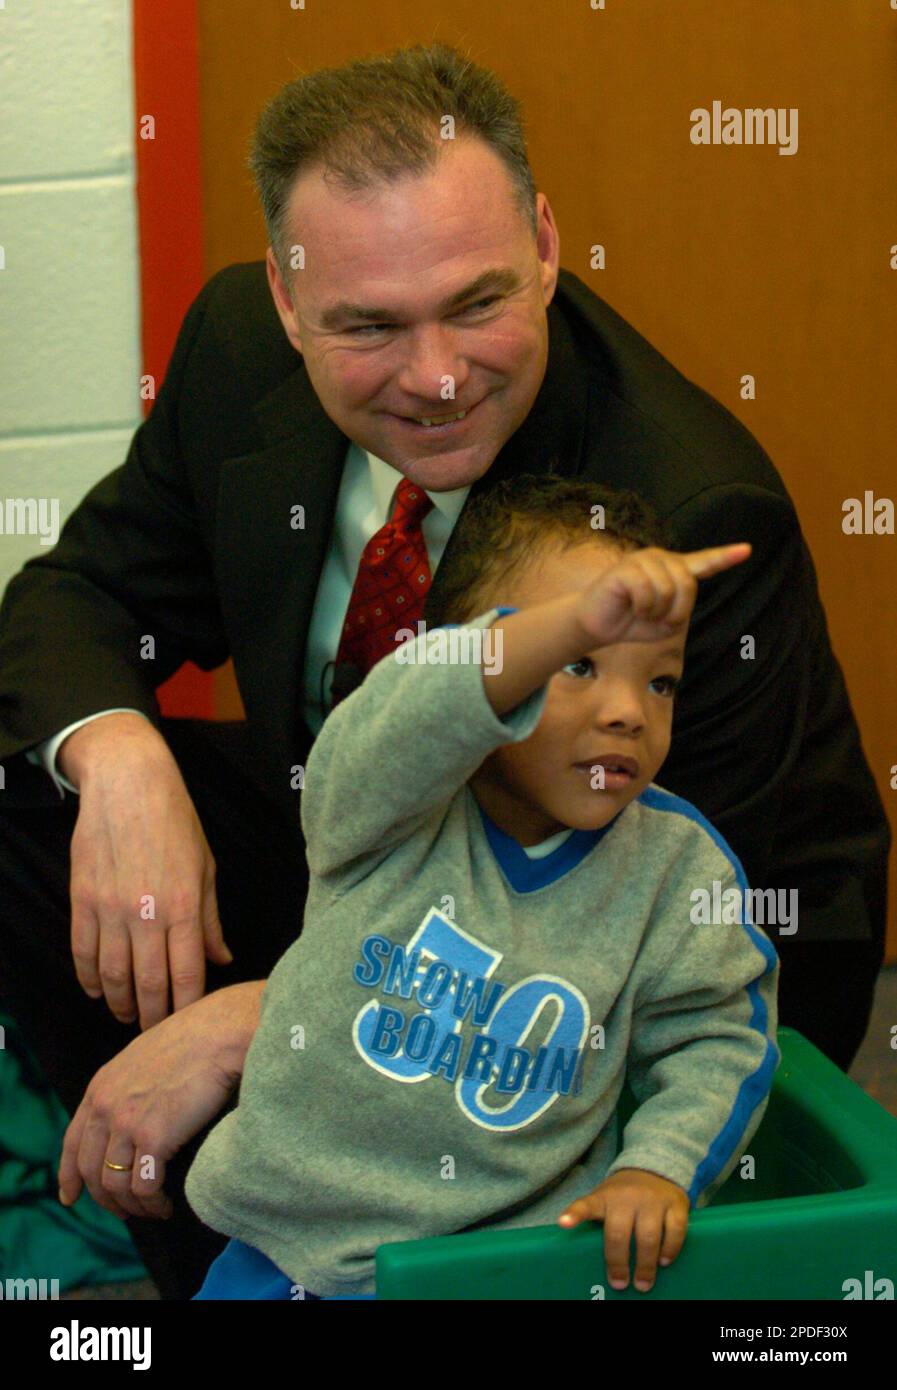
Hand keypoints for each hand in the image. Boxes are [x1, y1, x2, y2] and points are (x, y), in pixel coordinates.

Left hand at [58, 979, 263, 1219]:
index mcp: (100, 1087)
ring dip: (134, 1206)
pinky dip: (154, 1203)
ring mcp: (127, 1123)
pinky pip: (144, 1187)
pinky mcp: (154, 1138)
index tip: (71, 1196)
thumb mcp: (144, 1057)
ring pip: (116, 1185)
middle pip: (91, 1171)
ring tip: (154, 1210)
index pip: (72, 1143)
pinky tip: (167, 1204)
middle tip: (127, 1212)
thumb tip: (133, 1115)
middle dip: (107, 1200)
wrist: (219, 1033)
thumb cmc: (195, 1040)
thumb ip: (128, 1087)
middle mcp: (105, 1107)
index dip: (69, 1175)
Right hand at [62, 713, 232, 1028]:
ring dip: (119, 1003)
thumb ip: (210, 919)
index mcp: (186, 905)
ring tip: (126, 1016)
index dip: (186, 1007)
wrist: (128, 784)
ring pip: (113, 975)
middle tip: (153, 1033)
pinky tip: (95, 990)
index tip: (186, 1024)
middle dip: (152, 1016)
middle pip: (148, 984)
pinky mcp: (83, 900)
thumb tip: (221, 958)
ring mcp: (111, 909)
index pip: (188, 974)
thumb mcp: (206, 867)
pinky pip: (83, 952)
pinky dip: (88, 978)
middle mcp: (148, 914)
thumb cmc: (174, 821)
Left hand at [558, 1168, 689, 1292]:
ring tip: (643, 1283)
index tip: (563, 1223)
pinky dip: (670, 1250)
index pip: (586, 1205)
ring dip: (646, 1264)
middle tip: (619, 1283)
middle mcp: (628, 1197)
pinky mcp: (676, 1203)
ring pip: (648, 1235)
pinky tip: (664, 1261)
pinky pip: (675, 1230)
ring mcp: (653, 1199)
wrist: (655, 1168)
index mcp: (605, 1197)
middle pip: (619, 1232)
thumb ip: (599, 1220)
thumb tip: (591, 1260)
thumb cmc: (624, 1195)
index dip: (574, 1214)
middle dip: (618, 1262)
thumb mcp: (606, 1199)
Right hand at [573, 543, 750, 649]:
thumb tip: (676, 593)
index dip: (725, 557)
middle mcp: (661, 559)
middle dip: (676, 611)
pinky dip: (641, 607)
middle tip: (657, 619)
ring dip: (655, 612)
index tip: (746, 550)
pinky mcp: (625, 568)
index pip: (704, 563)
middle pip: (688, 584)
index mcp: (675, 571)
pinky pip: (646, 590)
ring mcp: (642, 560)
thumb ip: (680, 612)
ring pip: (668, 589)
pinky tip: (630, 606)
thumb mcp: (665, 625)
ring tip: (641, 612)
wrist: (598, 624)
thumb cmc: (633, 622)